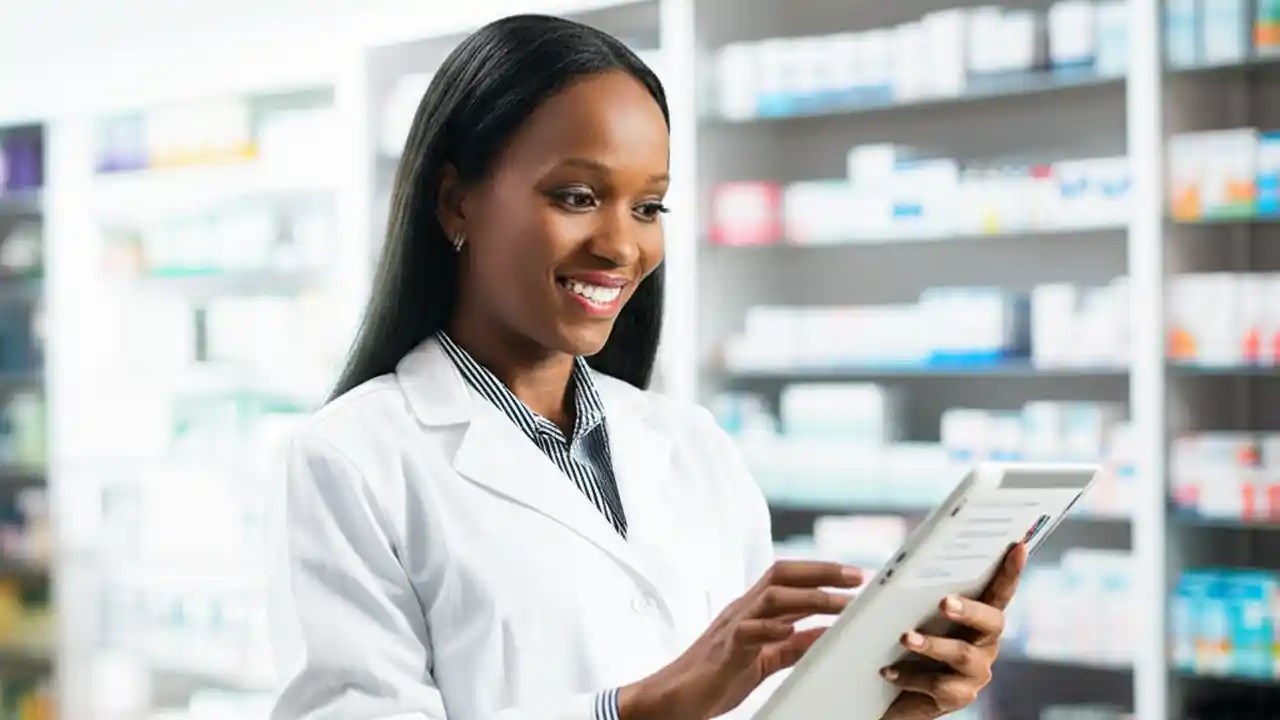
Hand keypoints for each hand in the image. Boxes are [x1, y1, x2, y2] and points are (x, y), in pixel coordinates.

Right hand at [618, 560, 863, 719]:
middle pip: (781, 575)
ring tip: (839, 603)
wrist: (676, 696)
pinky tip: (790, 630)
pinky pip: (747, 632)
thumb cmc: (718, 675)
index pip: (788, 578)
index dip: (821, 572)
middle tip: (855, 577)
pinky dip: (770, 628)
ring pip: (770, 598)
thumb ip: (794, 645)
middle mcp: (744, 609)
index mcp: (753, 610)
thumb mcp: (766, 658)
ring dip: (809, 597)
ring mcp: (733, 626)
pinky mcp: (725, 650)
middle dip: (820, 572)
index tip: (854, 575)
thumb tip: (827, 633)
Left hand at [879, 543, 1027, 719]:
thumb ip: (919, 597)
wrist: (892, 696)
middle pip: (991, 622)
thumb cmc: (904, 646)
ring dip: (932, 644)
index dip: (1011, 571)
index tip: (1018, 545)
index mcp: (978, 619)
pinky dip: (909, 675)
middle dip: (969, 610)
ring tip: (905, 638)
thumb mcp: (913, 617)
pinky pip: (938, 685)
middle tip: (945, 602)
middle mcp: (985, 644)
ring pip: (962, 654)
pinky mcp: (958, 697)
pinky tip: (887, 670)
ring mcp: (975, 673)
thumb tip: (907, 571)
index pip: (999, 592)